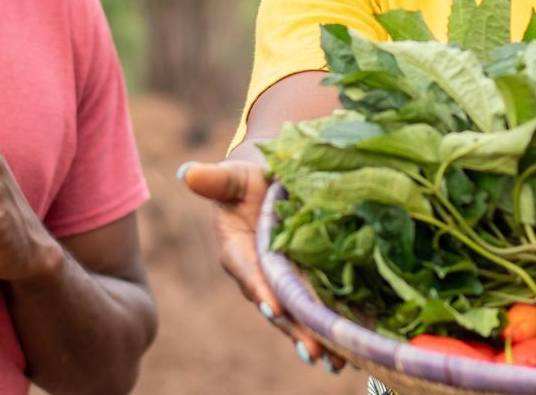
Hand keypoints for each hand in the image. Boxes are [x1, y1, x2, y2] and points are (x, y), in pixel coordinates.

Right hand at [179, 160, 344, 373]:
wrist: (269, 182)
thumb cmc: (247, 179)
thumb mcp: (233, 177)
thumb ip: (215, 179)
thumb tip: (186, 172)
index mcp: (236, 251)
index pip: (247, 272)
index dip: (260, 288)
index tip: (275, 306)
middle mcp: (258, 274)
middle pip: (276, 305)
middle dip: (294, 328)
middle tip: (314, 350)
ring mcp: (281, 284)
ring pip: (296, 316)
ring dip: (313, 338)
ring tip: (335, 362)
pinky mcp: (303, 285)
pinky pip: (313, 310)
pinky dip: (329, 330)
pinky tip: (348, 352)